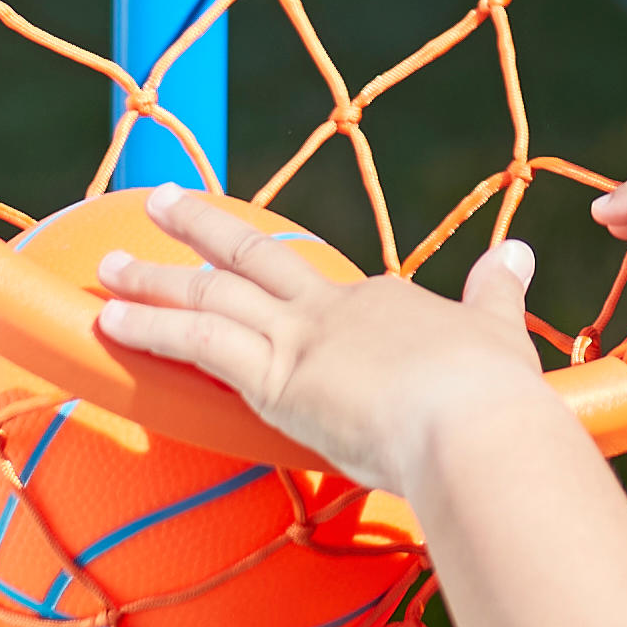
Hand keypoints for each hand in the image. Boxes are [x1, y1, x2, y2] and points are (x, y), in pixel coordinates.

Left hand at [91, 187, 558, 493]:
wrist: (475, 424)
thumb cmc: (493, 396)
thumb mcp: (499, 331)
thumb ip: (497, 292)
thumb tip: (518, 252)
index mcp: (384, 302)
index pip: (322, 290)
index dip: (286, 280)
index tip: (262, 274)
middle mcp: (332, 309)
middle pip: (253, 260)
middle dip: (201, 230)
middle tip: (161, 203)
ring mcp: (298, 340)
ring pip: (211, 297)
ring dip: (154, 281)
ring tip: (109, 267)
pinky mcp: (272, 378)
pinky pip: (198, 343)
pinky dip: (152, 328)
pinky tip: (111, 321)